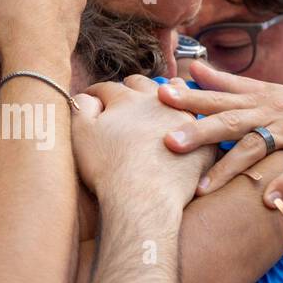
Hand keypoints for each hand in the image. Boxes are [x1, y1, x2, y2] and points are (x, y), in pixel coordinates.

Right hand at [73, 75, 214, 209]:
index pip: (108, 88)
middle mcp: (156, 101)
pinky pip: (198, 124)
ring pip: (177, 97)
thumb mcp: (82, 135)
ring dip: (167, 94)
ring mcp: (182, 119)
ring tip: (164, 96)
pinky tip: (188, 125)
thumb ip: (81, 108)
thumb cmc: (108, 168)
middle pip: (142, 85)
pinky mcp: (201, 140)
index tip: (92, 99)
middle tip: (125, 93)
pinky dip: (190, 120)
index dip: (96, 93)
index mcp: (126, 99)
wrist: (144, 197)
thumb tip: (85, 96)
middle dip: (130, 87)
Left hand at [158, 61, 282, 205]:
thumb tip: (193, 68)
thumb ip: (231, 86)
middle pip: (232, 121)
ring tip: (204, 188)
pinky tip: (270, 201)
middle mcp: (277, 110)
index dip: (189, 96)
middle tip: (167, 142)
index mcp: (261, 99)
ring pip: (261, 146)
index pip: (219, 98)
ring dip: (232, 167)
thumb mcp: (272, 95)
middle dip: (199, 131)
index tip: (156, 94)